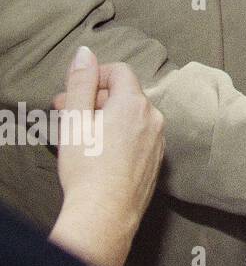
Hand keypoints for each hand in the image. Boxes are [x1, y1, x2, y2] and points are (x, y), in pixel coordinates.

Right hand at [50, 46, 164, 265]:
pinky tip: (100, 152)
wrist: (106, 213)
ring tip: (81, 134)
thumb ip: (82, 82)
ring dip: (108, 117)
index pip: (120, 72)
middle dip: (96, 99)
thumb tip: (85, 52)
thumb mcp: (75, 120)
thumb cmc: (87, 168)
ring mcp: (159, 140)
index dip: (95, 76)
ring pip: (132, 117)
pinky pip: (139, 136)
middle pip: (125, 94)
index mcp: (135, 104)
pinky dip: (121, 136)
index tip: (74, 91)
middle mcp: (154, 118)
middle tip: (66, 112)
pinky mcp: (157, 160)